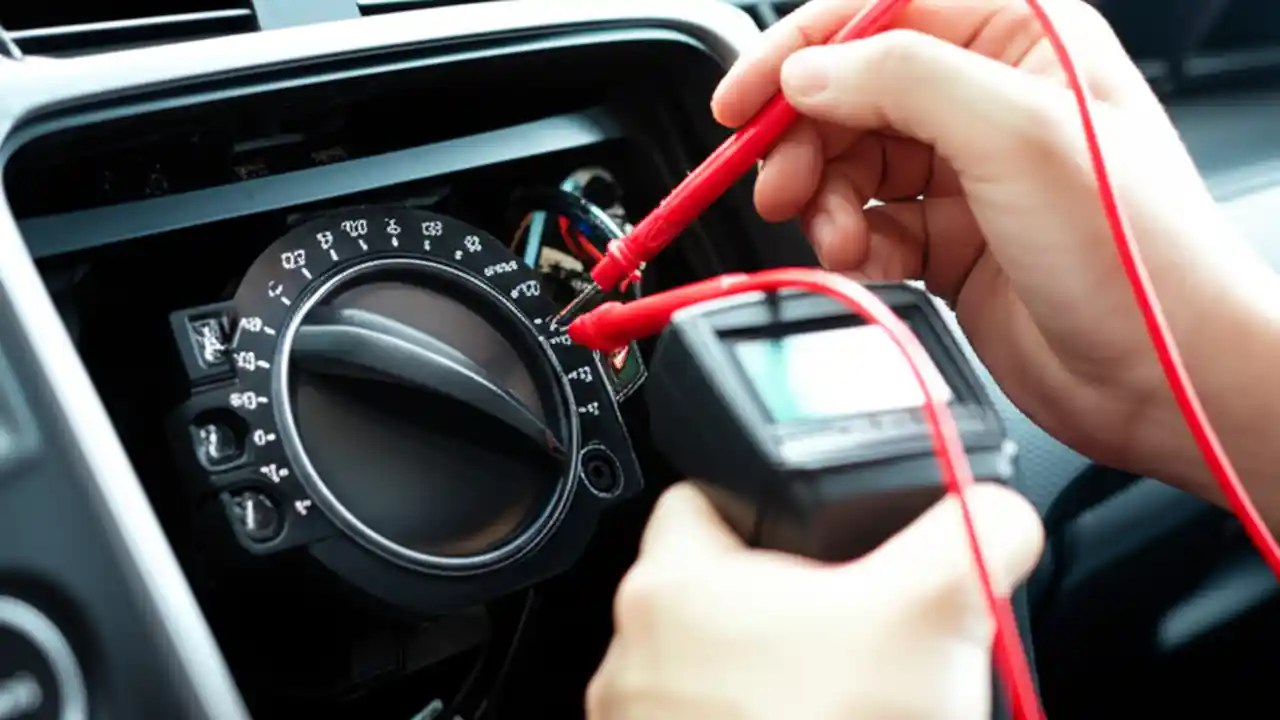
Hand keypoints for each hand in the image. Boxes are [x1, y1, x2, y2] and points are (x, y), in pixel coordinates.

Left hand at [586, 482, 1043, 719]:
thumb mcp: (932, 618)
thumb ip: (972, 535)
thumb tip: (994, 511)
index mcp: (674, 584)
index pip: (701, 497)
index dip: (762, 495)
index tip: (810, 520)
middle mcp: (635, 654)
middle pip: (710, 589)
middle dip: (781, 599)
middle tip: (846, 617)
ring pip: (707, 668)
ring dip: (764, 670)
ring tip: (834, 688)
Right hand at [713, 0, 1279, 516]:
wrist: (1162, 380)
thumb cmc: (1135, 254)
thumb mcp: (1018, 136)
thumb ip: (904, 81)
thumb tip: (809, 71)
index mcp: (1020, 37)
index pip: (880, 10)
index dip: (803, 50)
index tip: (745, 99)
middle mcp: (987, 96)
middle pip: (853, 90)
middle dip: (804, 138)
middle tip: (777, 186)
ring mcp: (966, 171)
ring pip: (850, 161)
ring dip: (824, 200)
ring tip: (832, 237)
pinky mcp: (948, 238)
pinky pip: (866, 223)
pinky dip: (850, 242)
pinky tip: (863, 261)